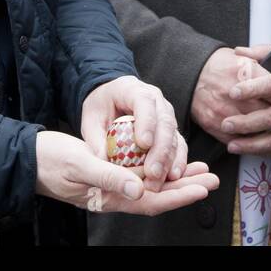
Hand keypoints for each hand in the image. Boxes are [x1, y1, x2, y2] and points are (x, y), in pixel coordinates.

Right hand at [34, 131, 217, 215]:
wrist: (27, 158)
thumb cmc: (50, 161)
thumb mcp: (80, 164)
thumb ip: (108, 177)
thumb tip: (139, 189)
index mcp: (109, 197)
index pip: (152, 201)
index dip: (179, 196)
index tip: (202, 187)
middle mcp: (114, 195)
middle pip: (158, 196)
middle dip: (187, 188)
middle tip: (213, 178)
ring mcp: (112, 186)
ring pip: (152, 186)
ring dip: (177, 178)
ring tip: (201, 170)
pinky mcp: (108, 174)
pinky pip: (140, 176)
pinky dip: (158, 170)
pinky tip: (169, 162)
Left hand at [80, 75, 183, 189]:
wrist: (111, 99)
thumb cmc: (101, 108)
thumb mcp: (91, 120)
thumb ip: (96, 140)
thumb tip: (103, 165)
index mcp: (133, 90)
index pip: (144, 102)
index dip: (147, 122)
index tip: (144, 144)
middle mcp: (156, 100)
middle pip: (165, 122)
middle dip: (160, 149)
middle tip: (152, 172)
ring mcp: (166, 114)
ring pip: (174, 135)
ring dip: (168, 160)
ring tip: (158, 181)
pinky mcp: (171, 130)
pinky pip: (179, 145)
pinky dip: (177, 161)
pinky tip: (172, 177)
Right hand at [191, 47, 270, 145]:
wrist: (191, 74)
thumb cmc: (221, 65)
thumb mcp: (245, 58)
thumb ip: (266, 66)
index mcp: (245, 72)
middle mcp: (235, 93)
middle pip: (268, 112)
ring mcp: (224, 111)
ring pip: (255, 131)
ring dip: (269, 135)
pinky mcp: (214, 124)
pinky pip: (238, 140)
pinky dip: (251, 144)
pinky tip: (260, 142)